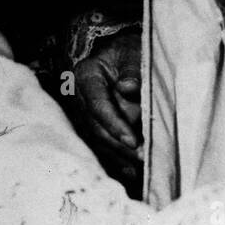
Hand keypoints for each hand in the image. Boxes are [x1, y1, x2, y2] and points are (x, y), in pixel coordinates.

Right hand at [73, 27, 142, 175]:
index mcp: (86, 75)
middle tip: (143, 158)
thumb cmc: (130, 52)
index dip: (114, 124)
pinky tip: (131, 172)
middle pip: (97, 126)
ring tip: (140, 169)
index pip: (97, 104)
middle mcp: (80, 96)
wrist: (124, 54)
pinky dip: (116, 159)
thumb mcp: (133, 53)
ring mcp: (85, 112)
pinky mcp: (94, 124)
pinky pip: (102, 145)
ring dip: (119, 156)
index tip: (132, 141)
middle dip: (119, 145)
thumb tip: (127, 88)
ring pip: (99, 139)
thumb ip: (132, 70)